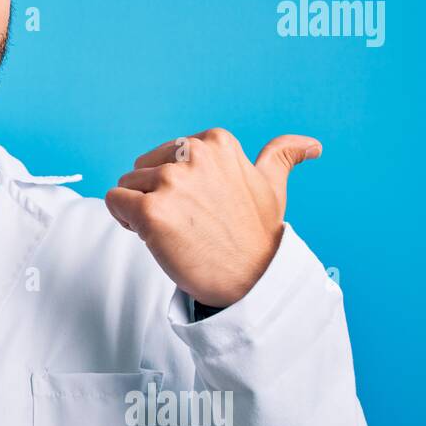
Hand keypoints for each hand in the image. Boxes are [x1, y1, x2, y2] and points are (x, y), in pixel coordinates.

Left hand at [104, 128, 321, 307]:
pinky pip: (114, 201)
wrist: (250, 283)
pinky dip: (124, 219)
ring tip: (175, 232)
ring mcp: (170, 182)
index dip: (175, 184)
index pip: (167, 153)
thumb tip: (311, 144)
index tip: (201, 207)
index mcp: (216, 143)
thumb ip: (281, 157)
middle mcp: (192, 155)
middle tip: (188, 223)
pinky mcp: (150, 211)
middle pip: (143, 168)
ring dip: (140, 210)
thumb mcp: (272, 188)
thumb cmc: (256, 237)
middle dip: (155, 194)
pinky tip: (153, 237)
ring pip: (127, 185)